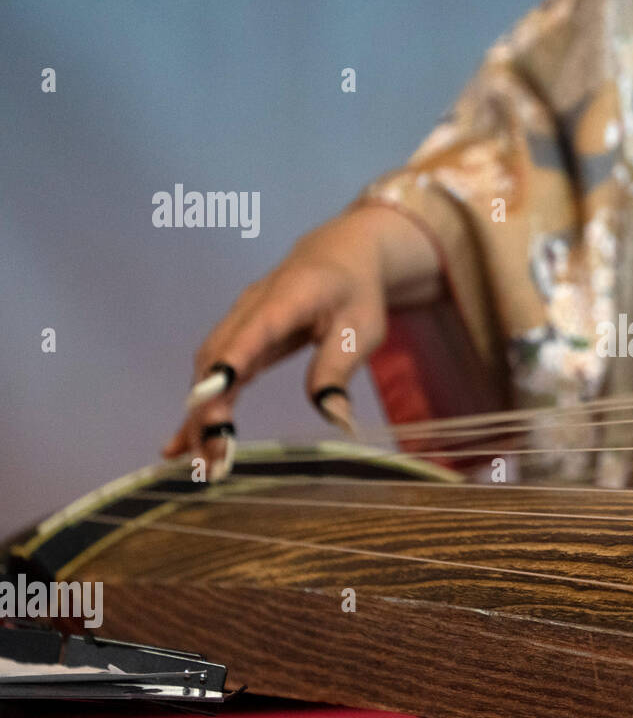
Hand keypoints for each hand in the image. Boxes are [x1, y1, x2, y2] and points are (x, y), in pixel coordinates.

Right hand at [162, 203, 441, 478]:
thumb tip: (338, 420)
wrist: (340, 256)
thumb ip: (339, 370)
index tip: (210, 400)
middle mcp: (251, 309)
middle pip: (218, 357)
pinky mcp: (237, 340)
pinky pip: (213, 375)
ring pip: (208, 369)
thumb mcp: (361, 329)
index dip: (230, 364)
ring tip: (203, 461)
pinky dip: (201, 408)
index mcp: (286, 298)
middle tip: (213, 454)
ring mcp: (239, 323)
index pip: (253, 332)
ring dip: (201, 413)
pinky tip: (184, 444)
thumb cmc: (355, 292)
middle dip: (209, 407)